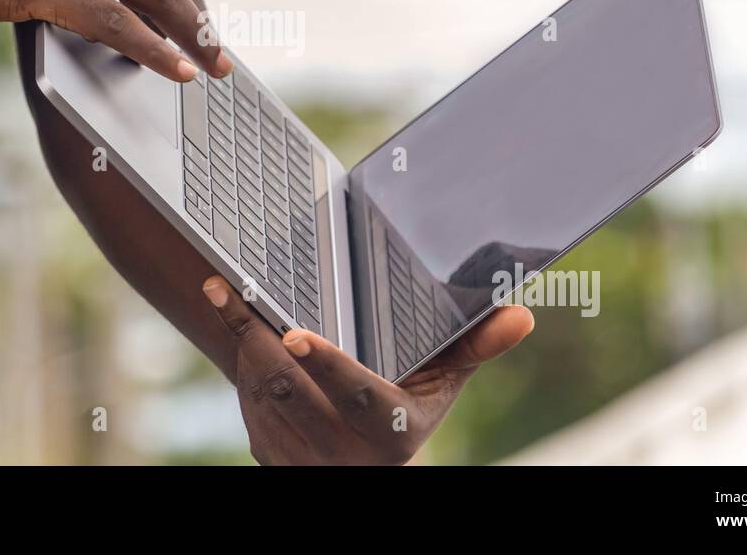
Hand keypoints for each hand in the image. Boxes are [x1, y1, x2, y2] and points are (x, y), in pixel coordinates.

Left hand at [202, 275, 532, 464]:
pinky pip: (249, 398)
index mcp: (393, 431)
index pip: (356, 396)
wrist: (357, 454)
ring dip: (242, 338)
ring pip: (262, 390)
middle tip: (232, 290)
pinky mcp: (268, 452)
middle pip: (292, 389)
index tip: (296, 334)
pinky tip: (234, 316)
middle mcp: (345, 454)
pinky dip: (239, 355)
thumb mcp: (442, 381)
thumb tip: (521, 314)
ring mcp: (302, 457)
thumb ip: (473, 347)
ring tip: (225, 291)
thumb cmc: (405, 400)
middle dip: (259, 338)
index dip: (327, 365)